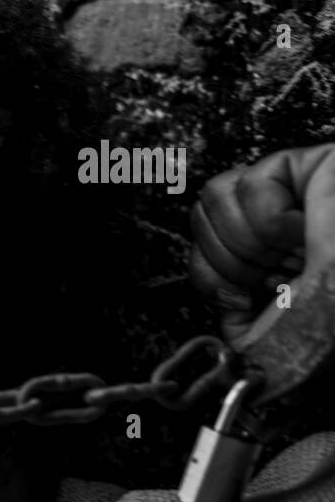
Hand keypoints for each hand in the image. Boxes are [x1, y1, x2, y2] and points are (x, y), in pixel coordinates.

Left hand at [189, 144, 334, 346]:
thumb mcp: (290, 336)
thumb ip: (251, 336)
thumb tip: (228, 326)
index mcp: (270, 269)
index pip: (203, 260)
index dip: (214, 281)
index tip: (245, 298)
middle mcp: (273, 232)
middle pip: (199, 225)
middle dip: (236, 260)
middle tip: (281, 272)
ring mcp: (286, 196)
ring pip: (211, 199)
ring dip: (251, 239)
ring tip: (294, 250)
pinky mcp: (301, 164)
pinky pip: (244, 185)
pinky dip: (271, 217)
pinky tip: (303, 228)